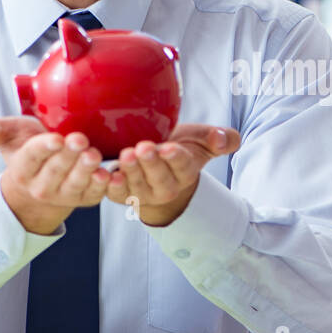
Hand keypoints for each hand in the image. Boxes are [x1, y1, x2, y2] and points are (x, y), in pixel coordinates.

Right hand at [0, 113, 110, 234]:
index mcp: (22, 169)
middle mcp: (42, 186)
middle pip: (56, 170)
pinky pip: (95, 195)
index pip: (31, 157)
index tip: (56, 138)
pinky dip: (103, 186)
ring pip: (76, 184)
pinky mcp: (85, 199)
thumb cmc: (27, 150)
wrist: (41, 181)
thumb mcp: (7, 136)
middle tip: (80, 140)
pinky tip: (110, 174)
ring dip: (86, 171)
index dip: (44, 148)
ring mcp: (64, 195)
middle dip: (68, 155)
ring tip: (93, 156)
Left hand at [105, 124, 241, 226]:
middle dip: (152, 163)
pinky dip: (111, 187)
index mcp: (186, 172)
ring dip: (131, 172)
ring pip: (137, 186)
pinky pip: (116, 194)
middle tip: (144, 147)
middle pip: (160, 178)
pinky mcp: (123, 195)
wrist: (156, 164)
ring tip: (125, 155)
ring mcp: (143, 193)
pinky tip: (108, 175)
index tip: (170, 147)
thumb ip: (220, 137)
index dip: (176, 158)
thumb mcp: (200, 139)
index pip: (183, 165)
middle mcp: (166, 187)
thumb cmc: (178, 146)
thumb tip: (223, 140)